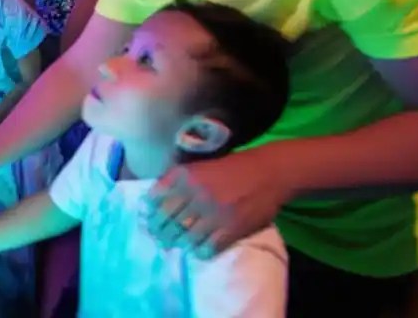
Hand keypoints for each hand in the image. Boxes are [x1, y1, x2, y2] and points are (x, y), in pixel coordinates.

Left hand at [143, 147, 292, 258]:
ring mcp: (215, 212)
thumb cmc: (232, 169)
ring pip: (186, 235)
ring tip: (177, 245)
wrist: (268, 173)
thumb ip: (177, 179)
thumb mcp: (200, 166)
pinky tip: (198, 249)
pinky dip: (200, 250)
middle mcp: (198, 193)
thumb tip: (152, 198)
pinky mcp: (231, 228)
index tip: (148, 221)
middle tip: (160, 238)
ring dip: (179, 242)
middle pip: (170, 219)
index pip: (159, 198)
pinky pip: (208, 246)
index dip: (151, 213)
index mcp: (188, 176)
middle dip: (162, 232)